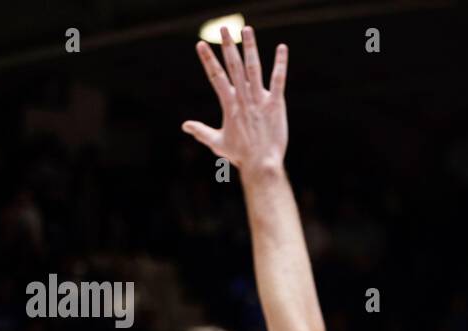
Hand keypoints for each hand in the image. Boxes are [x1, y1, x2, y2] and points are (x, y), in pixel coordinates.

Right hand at [182, 26, 287, 173]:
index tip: (201, 44)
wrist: (261, 164)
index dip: (208, 60)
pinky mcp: (276, 104)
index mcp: (229, 104)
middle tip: (223, 29)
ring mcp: (260, 100)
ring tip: (247, 29)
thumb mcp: (217, 142)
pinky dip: (280, 64)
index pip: (215, 77)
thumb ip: (201, 131)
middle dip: (227, 46)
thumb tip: (185, 125)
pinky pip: (278, 80)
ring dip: (250, 48)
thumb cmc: (240, 155)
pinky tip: (282, 48)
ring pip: (254, 68)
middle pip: (234, 67)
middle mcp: (243, 98)